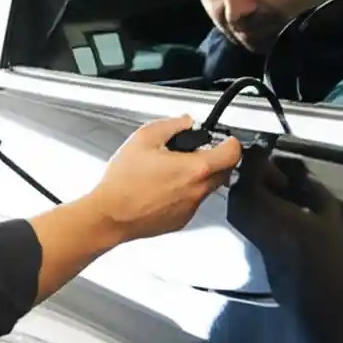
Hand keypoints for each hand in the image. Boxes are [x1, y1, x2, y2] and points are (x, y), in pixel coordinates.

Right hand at [85, 115, 240, 241]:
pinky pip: (192, 201)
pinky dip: (185, 192)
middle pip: (224, 172)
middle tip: (195, 151)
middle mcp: (198, 191)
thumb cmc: (124, 181)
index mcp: (194, 169)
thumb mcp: (144, 138)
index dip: (231, 142)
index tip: (224, 139)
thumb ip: (171, 125)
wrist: (110, 216)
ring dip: (198, 176)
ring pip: (207, 187)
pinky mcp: (181, 221)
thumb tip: (186, 121)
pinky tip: (161, 188)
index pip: (232, 154)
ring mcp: (191, 209)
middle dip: (215, 159)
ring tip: (170, 170)